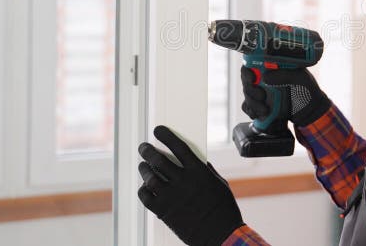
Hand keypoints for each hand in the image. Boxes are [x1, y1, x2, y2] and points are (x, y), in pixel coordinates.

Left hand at [137, 125, 243, 244]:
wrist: (220, 235)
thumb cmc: (223, 209)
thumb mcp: (219, 184)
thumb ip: (206, 170)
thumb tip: (196, 160)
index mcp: (198, 172)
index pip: (178, 146)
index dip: (166, 136)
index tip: (158, 130)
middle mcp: (183, 181)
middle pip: (158, 159)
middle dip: (147, 150)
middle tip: (143, 147)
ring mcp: (172, 196)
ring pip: (149, 176)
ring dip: (144, 168)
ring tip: (143, 165)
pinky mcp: (163, 211)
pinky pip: (146, 196)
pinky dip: (143, 190)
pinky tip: (146, 187)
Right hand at [240, 66, 330, 125]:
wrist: (310, 112)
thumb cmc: (308, 91)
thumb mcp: (301, 79)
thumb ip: (285, 75)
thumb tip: (265, 77)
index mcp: (273, 67)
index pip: (253, 63)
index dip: (248, 70)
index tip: (252, 77)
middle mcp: (265, 77)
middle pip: (246, 80)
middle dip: (250, 90)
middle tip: (261, 97)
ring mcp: (262, 91)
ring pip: (247, 95)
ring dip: (252, 103)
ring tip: (265, 110)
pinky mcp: (261, 105)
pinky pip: (248, 107)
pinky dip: (252, 111)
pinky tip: (262, 115)